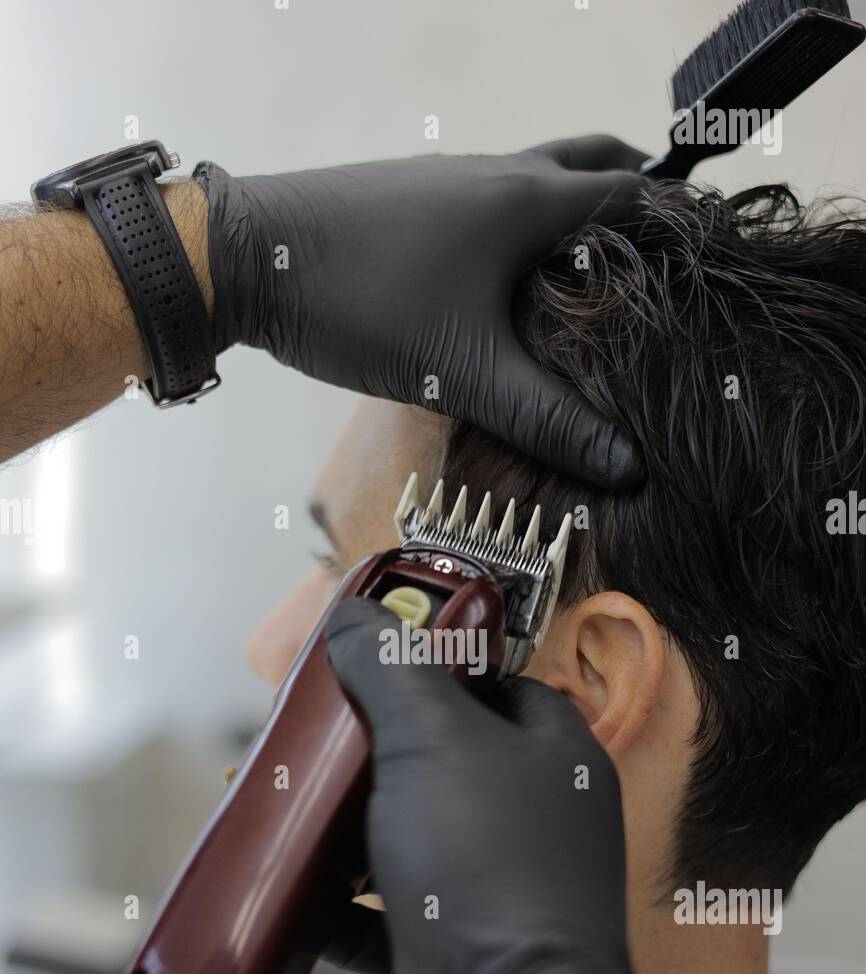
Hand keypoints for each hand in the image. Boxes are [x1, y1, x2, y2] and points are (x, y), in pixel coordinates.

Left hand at [194, 136, 646, 485]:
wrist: (247, 258)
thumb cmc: (361, 300)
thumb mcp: (465, 370)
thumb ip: (549, 418)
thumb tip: (629, 467)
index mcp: (529, 199)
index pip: (638, 195)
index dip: (684, 225)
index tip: (715, 264)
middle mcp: (500, 172)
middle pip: (595, 166)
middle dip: (639, 201)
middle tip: (665, 257)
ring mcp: (453, 180)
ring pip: (541, 181)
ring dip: (579, 213)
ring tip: (601, 278)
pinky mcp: (416, 201)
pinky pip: (496, 202)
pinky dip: (527, 229)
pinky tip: (513, 287)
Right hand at [324, 598, 660, 973]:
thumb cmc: (493, 868)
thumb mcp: (432, 739)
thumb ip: (392, 669)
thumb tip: (357, 616)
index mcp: (554, 753)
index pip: (495, 683)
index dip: (432, 666)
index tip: (368, 664)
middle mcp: (538, 817)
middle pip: (441, 761)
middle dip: (367, 753)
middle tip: (310, 744)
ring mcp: (502, 887)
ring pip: (412, 836)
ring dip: (346, 828)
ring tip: (286, 812)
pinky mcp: (461, 946)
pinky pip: (393, 912)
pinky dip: (346, 904)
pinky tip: (299, 893)